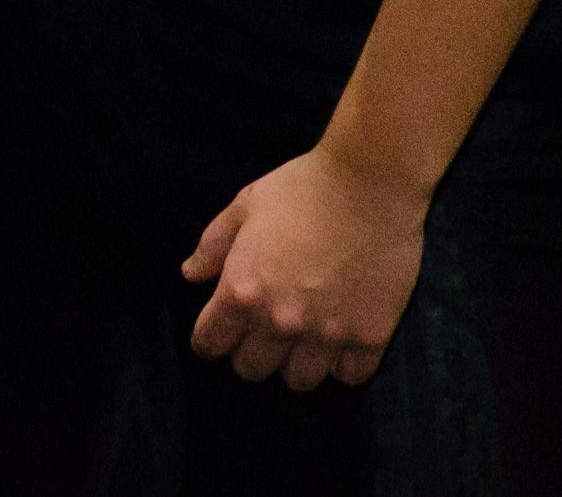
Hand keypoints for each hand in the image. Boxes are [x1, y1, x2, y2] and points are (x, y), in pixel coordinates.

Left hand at [183, 145, 425, 390]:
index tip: (223, 328)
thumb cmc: (303, 187)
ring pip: (299, 381)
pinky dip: (344, 364)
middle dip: (252, 351)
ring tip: (306, 338)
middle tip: (267, 329)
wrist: (371, 180)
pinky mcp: (369, 336)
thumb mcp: (246, 205)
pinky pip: (350, 376)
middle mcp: (279, 322)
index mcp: (242, 292)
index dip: (211, 337)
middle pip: (251, 369)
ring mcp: (326, 335)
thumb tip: (190, 275)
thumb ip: (213, 244)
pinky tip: (343, 339)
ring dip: (297, 362)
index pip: (209, 344)